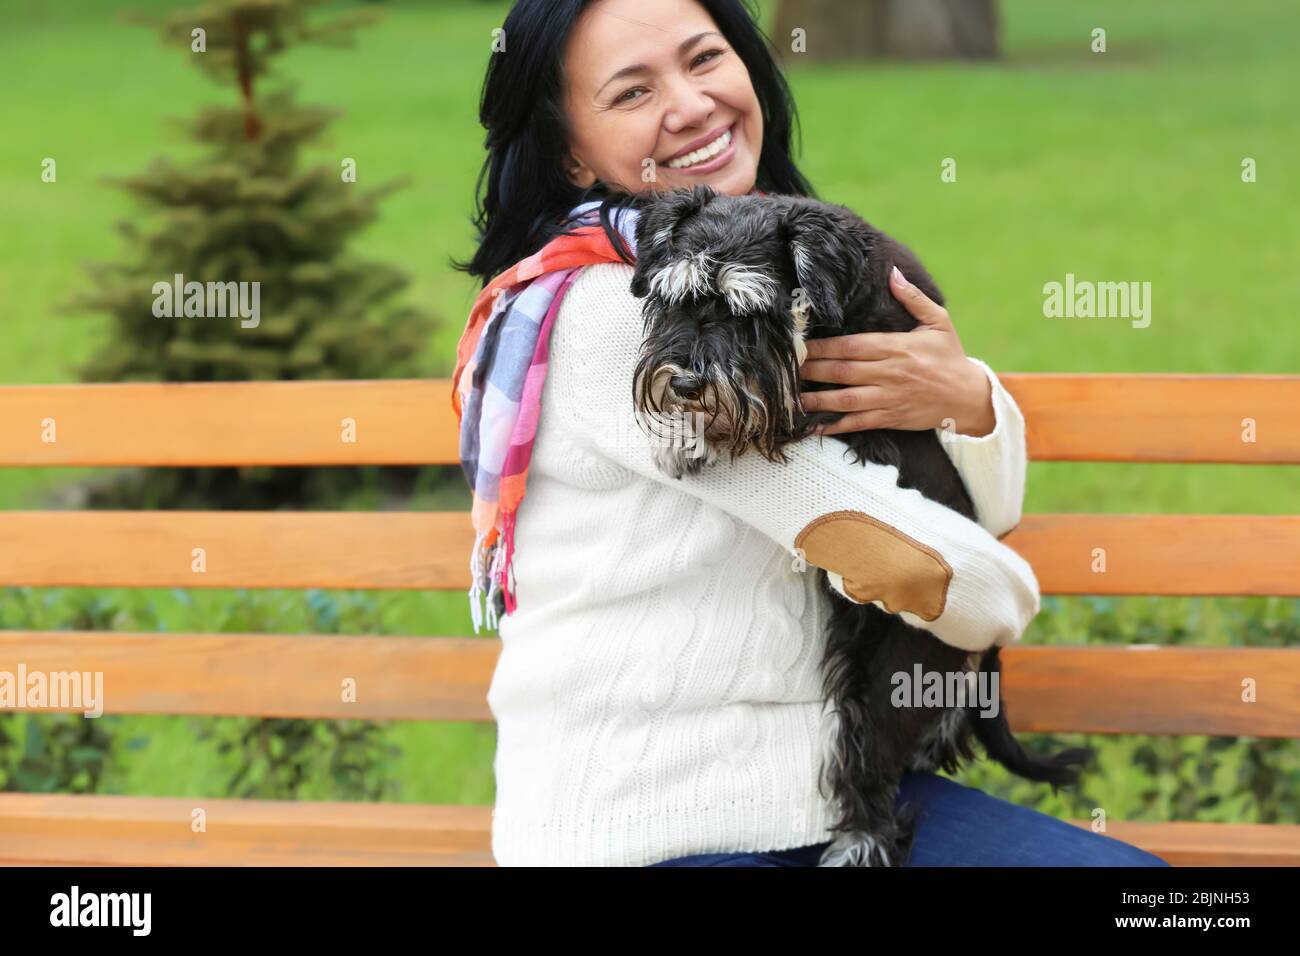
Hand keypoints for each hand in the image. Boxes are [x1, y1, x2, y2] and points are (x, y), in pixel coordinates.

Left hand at [797, 266, 994, 437]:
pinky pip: (858, 423)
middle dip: (812, 370)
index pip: (852, 346)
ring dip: (817, 399)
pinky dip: (835, 425)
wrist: (968, 396)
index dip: (823, 346)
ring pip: (846, 399)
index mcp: (896, 347)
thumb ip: (913, 298)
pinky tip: (814, 426)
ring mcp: (888, 398)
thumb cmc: (950, 356)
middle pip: (843, 371)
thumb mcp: (938, 321)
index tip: (800, 345)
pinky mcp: (890, 418)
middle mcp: (889, 374)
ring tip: (791, 398)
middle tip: (785, 369)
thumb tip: (893, 273)